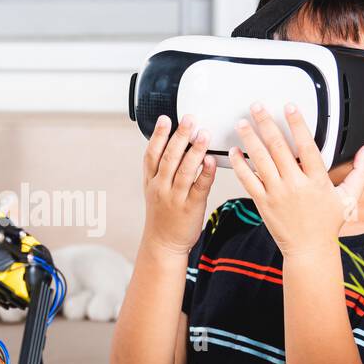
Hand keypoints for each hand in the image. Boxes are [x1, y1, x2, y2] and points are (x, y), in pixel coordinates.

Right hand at [140, 115, 216, 256]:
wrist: (163, 243)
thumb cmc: (162, 215)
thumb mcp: (153, 191)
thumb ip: (160, 169)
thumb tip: (170, 143)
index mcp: (151, 182)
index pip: (151, 155)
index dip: (157, 136)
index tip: (165, 119)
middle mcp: (161, 187)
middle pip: (169, 158)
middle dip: (179, 136)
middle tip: (189, 119)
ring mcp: (176, 197)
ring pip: (185, 170)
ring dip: (195, 150)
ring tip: (204, 134)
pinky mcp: (191, 207)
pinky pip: (200, 186)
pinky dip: (206, 172)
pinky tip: (212, 160)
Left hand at [229, 103, 363, 257]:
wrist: (309, 250)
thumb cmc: (327, 225)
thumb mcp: (348, 198)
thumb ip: (359, 172)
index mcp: (317, 180)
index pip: (306, 145)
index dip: (297, 124)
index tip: (289, 107)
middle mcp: (295, 185)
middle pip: (278, 147)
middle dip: (266, 124)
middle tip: (257, 107)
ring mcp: (277, 193)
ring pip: (260, 160)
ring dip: (250, 139)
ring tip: (242, 123)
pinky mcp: (263, 203)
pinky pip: (248, 180)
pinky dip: (240, 165)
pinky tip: (234, 151)